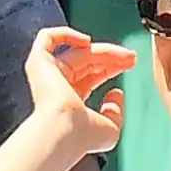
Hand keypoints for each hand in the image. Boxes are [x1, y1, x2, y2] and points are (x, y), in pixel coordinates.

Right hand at [25, 27, 131, 159]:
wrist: (63, 130)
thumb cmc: (84, 136)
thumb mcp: (111, 128)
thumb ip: (116, 111)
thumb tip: (116, 92)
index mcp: (71, 101)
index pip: (92, 77)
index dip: (111, 68)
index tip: (131, 64)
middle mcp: (58, 86)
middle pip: (88, 62)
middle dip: (112, 57)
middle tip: (132, 57)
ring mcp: (47, 73)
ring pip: (77, 51)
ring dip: (103, 50)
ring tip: (125, 54)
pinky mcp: (38, 63)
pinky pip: (47, 38)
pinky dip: (65, 34)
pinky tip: (86, 40)